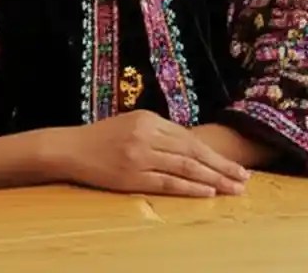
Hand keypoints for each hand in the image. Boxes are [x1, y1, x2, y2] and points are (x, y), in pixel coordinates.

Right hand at [52, 110, 250, 196]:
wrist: (68, 148)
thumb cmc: (99, 138)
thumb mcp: (129, 124)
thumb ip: (156, 132)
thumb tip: (188, 146)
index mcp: (146, 119)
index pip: (188, 137)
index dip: (214, 152)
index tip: (233, 164)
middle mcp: (145, 135)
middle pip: (192, 151)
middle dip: (222, 166)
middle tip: (244, 178)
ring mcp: (138, 156)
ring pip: (184, 167)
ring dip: (213, 178)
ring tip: (233, 188)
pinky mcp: (131, 176)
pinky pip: (167, 182)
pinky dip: (189, 187)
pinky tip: (206, 191)